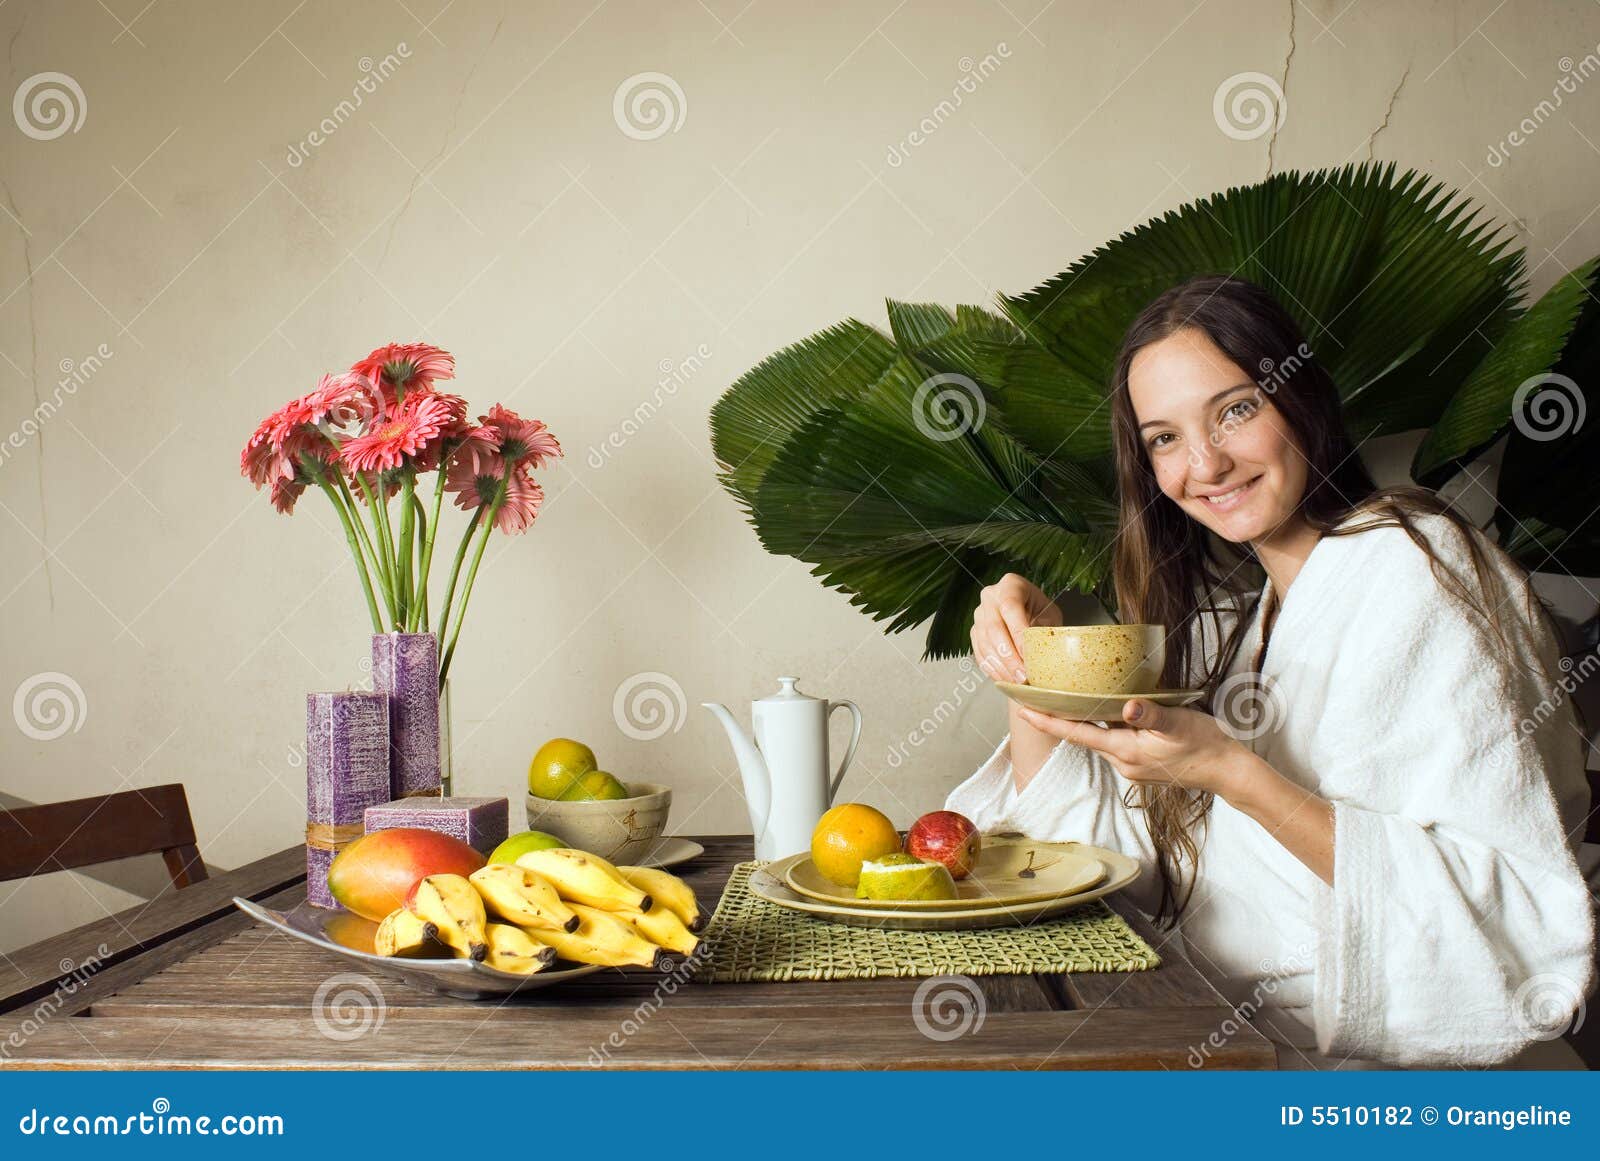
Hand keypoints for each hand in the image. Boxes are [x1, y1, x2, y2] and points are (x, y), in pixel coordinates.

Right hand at [971, 573, 1061, 682]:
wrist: (1028, 613)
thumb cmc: (1040, 612)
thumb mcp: (1050, 615)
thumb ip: (1046, 631)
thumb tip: (1047, 656)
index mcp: (1011, 585)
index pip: (1011, 607)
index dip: (1018, 632)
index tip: (1028, 654)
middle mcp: (990, 597)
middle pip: (994, 628)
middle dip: (1009, 656)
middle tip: (1023, 675)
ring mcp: (979, 615)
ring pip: (985, 643)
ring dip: (1001, 666)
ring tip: (1017, 681)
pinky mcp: (975, 633)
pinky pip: (980, 653)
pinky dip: (993, 669)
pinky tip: (1006, 679)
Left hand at [1013, 697, 1247, 796]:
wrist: (1227, 771)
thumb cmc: (1205, 744)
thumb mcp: (1178, 724)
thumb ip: (1150, 714)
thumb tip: (1127, 707)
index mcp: (1125, 751)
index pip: (1077, 734)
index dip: (1048, 721)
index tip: (1022, 710)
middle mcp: (1122, 762)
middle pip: (1082, 737)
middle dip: (1059, 719)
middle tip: (1034, 698)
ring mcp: (1131, 766)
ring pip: (1099, 739)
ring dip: (1082, 722)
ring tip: (1063, 700)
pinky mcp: (1141, 764)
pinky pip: (1114, 743)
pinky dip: (1104, 728)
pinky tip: (1105, 712)